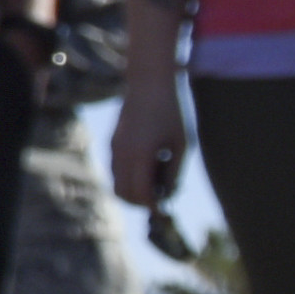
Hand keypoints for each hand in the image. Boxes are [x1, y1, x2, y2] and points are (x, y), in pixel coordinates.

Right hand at [110, 86, 188, 208]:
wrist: (149, 84)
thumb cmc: (171, 113)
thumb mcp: (181, 144)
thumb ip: (175, 172)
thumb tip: (169, 194)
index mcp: (140, 154)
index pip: (139, 193)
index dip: (151, 205)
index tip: (165, 209)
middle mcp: (122, 153)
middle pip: (122, 193)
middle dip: (140, 201)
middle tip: (160, 197)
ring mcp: (114, 147)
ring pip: (117, 182)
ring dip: (135, 187)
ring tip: (159, 174)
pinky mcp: (114, 142)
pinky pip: (117, 169)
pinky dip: (130, 175)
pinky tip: (151, 162)